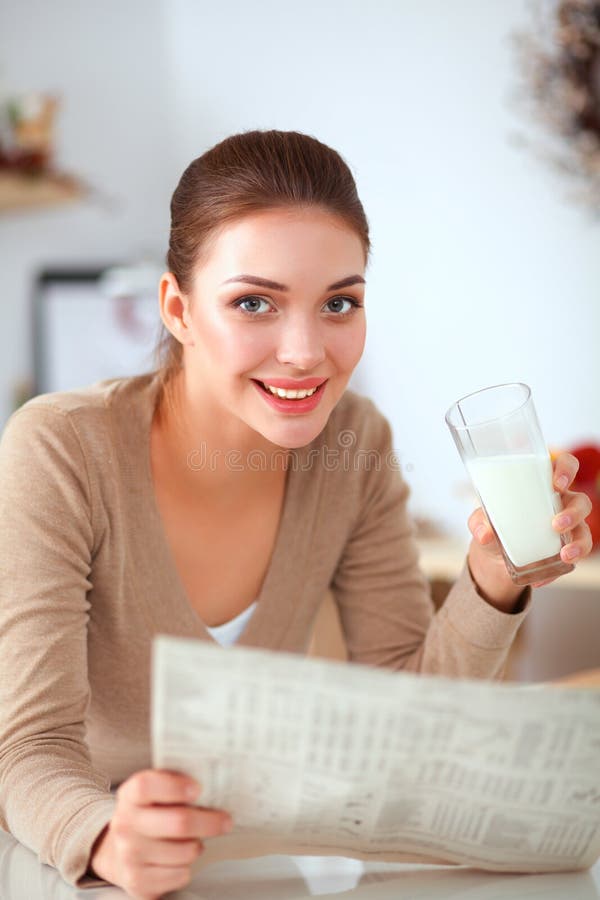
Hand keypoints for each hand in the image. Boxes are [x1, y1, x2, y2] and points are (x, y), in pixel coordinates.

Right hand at [88, 769, 231, 898]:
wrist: (119, 854)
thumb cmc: (149, 816)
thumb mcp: (154, 794)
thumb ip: (176, 784)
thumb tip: (214, 781)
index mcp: (130, 796)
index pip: (147, 786)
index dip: (175, 787)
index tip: (198, 789)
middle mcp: (126, 825)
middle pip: (178, 822)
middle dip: (209, 822)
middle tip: (226, 820)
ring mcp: (130, 855)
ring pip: (185, 851)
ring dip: (197, 846)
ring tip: (192, 840)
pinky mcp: (138, 881)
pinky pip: (180, 874)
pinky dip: (187, 867)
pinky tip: (179, 859)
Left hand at [467, 452, 593, 608]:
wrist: (493, 557)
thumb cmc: (492, 525)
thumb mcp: (481, 521)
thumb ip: (479, 523)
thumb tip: (484, 533)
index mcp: (542, 485)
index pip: (565, 465)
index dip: (567, 469)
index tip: (557, 483)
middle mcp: (560, 503)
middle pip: (582, 501)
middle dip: (574, 512)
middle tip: (556, 524)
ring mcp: (568, 528)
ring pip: (585, 530)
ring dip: (579, 543)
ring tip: (563, 555)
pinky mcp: (566, 550)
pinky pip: (573, 558)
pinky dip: (559, 570)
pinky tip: (542, 579)